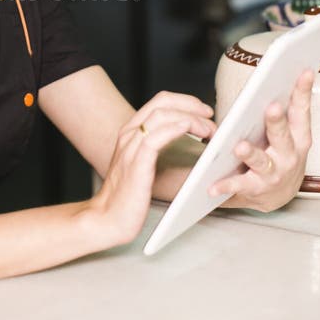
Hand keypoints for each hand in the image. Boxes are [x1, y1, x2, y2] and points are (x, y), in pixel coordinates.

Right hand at [89, 91, 215, 246]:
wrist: (109, 218)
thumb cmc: (130, 196)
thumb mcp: (145, 165)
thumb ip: (160, 150)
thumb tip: (193, 143)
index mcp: (132, 132)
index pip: (160, 101)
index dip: (186, 101)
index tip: (205, 111)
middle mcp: (130, 134)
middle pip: (162, 102)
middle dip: (192, 105)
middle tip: (211, 118)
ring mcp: (131, 147)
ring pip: (161, 116)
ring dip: (190, 118)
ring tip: (208, 130)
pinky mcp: (136, 164)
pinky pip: (154, 139)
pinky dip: (174, 130)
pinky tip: (188, 130)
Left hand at [208, 69, 313, 211]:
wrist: (277, 196)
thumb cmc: (279, 155)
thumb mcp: (287, 133)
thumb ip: (283, 111)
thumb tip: (274, 79)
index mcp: (297, 137)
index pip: (301, 110)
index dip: (303, 91)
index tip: (304, 72)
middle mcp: (289, 155)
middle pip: (282, 135)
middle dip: (277, 121)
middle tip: (272, 108)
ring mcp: (273, 173)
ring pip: (261, 161)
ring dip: (250, 153)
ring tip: (240, 147)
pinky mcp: (255, 188)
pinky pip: (238, 185)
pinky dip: (224, 185)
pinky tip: (212, 185)